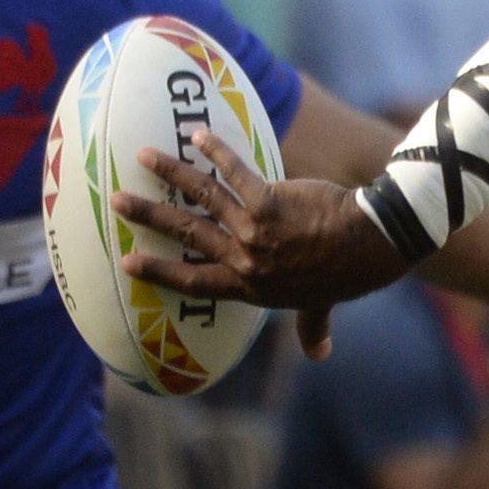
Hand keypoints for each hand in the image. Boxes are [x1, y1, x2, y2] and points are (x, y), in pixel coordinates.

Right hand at [114, 128, 415, 312]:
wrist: (372, 246)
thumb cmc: (346, 273)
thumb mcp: (319, 304)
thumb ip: (312, 326)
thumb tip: (321, 354)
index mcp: (250, 286)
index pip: (193, 282)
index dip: (159, 273)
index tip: (129, 263)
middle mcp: (245, 260)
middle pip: (186, 235)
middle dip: (148, 216)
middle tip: (117, 200)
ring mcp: (253, 231)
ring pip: (201, 198)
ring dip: (170, 173)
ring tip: (144, 156)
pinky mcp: (268, 201)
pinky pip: (234, 171)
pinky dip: (215, 150)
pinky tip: (197, 134)